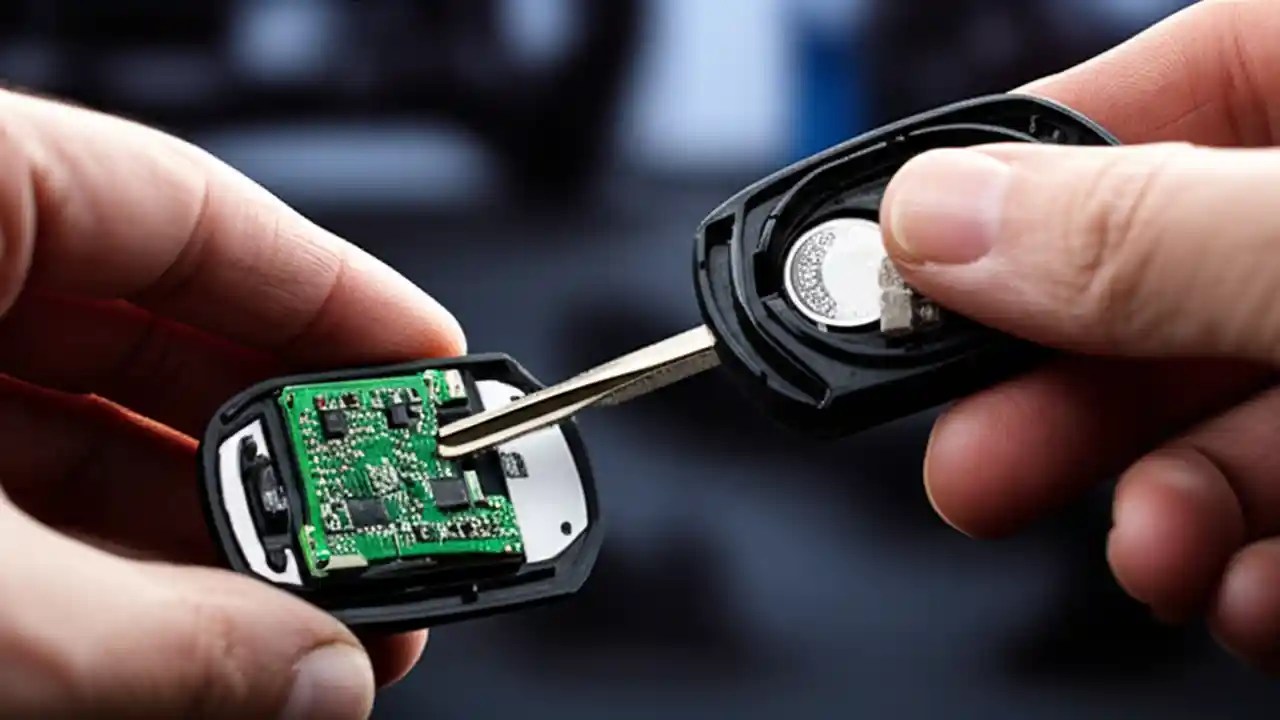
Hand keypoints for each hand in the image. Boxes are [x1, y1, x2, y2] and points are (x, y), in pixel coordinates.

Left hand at [0, 90, 463, 717]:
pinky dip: (110, 549)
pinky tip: (197, 619)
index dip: (340, 296)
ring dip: (211, 520)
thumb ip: (164, 640)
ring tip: (308, 606)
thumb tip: (320, 672)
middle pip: (155, 323)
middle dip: (288, 441)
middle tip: (391, 521)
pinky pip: (16, 473)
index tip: (438, 367)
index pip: (192, 209)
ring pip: (88, 413)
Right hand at [880, 0, 1279, 670]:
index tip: (883, 287)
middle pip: (1137, 288)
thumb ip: (1146, 234)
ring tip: (1155, 553)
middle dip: (1051, 396)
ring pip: (1207, 412)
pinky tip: (1253, 590)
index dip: (981, 199)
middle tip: (972, 461)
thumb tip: (934, 220)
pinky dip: (1253, 563)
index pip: (1109, 113)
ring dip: (1160, 505)